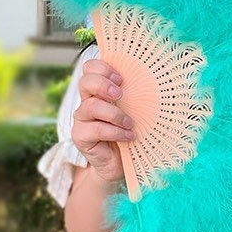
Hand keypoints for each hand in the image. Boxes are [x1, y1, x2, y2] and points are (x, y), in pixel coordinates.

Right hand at [71, 58, 133, 183]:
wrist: (120, 163)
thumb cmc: (128, 132)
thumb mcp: (132, 111)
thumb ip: (132, 96)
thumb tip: (151, 80)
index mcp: (98, 91)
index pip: (90, 68)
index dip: (102, 68)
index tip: (121, 78)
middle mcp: (87, 102)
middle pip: (85, 82)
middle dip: (103, 84)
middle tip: (120, 94)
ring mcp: (82, 119)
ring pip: (91, 106)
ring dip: (114, 114)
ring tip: (129, 123)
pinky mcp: (80, 136)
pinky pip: (95, 129)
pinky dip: (115, 132)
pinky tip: (128, 136)